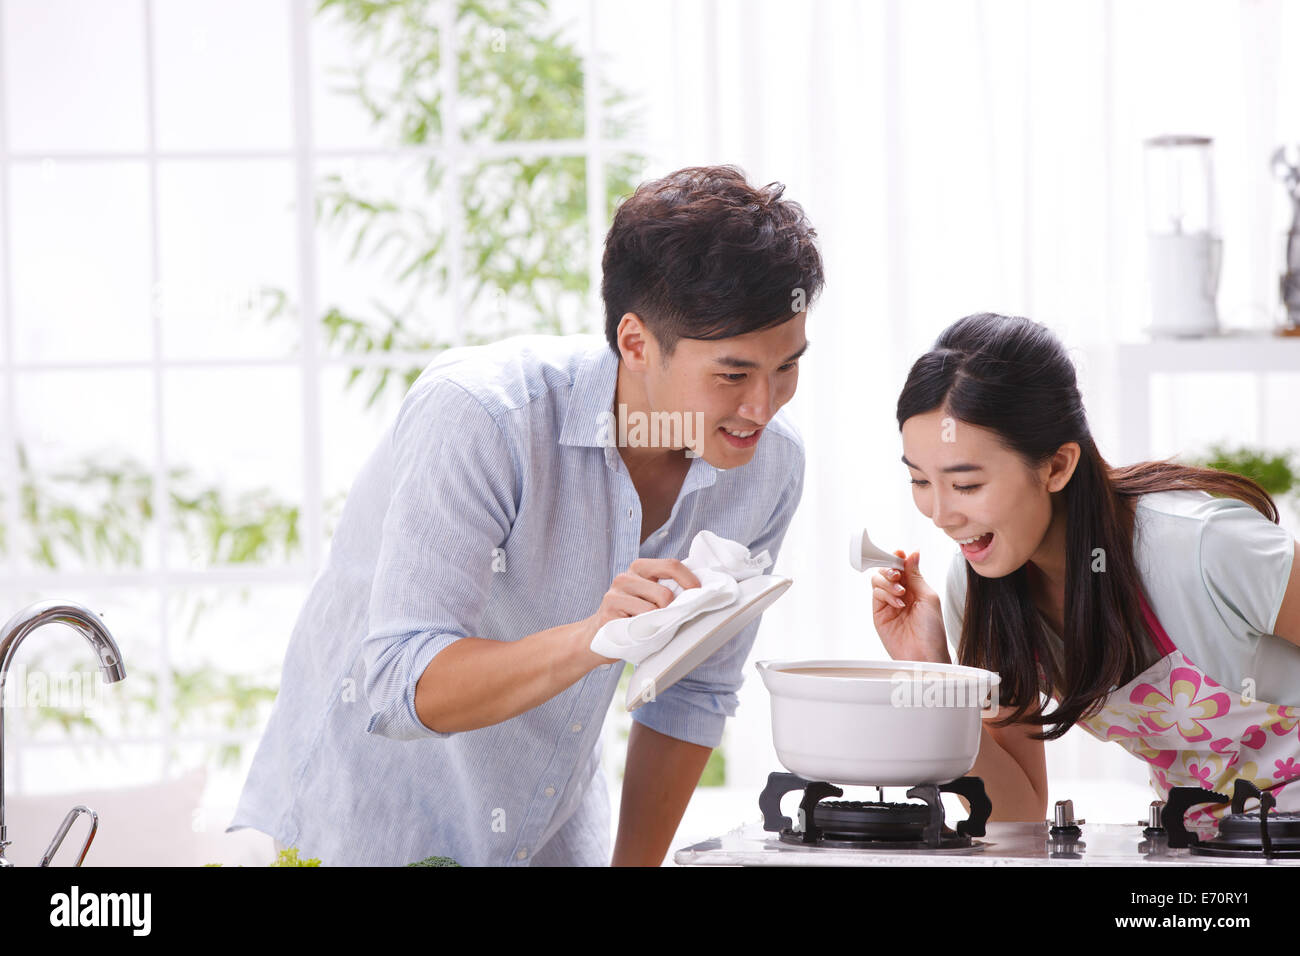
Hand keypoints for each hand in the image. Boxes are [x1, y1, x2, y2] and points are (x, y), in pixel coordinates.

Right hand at [581, 559, 701, 662]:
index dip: (689, 580)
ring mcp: (614, 594)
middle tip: (667, 620)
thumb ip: (666, 588)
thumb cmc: (632, 617)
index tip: (699, 594)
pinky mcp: (609, 612)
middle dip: (671, 610)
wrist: (598, 637)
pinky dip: (645, 630)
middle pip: (665, 592)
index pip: (671, 565)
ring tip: (648, 626)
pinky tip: (637, 631)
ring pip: (653, 609)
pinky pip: (640, 622)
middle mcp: (625, 577)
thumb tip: (697, 591)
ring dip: (657, 622)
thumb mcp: (649, 597)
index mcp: (639, 568)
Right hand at [871, 550, 949, 663]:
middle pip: (887, 571)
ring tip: (900, 593)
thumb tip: (912, 553)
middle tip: (896, 574)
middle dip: (890, 568)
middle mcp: (901, 594)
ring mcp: (888, 604)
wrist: (924, 655)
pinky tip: (898, 604)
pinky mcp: (879, 613)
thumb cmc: (932, 632)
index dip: (898, 558)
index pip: (902, 567)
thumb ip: (916, 575)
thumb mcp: (928, 597)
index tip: (899, 554)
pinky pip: (876, 594)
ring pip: (878, 580)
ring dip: (888, 582)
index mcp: (915, 589)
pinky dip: (886, 594)